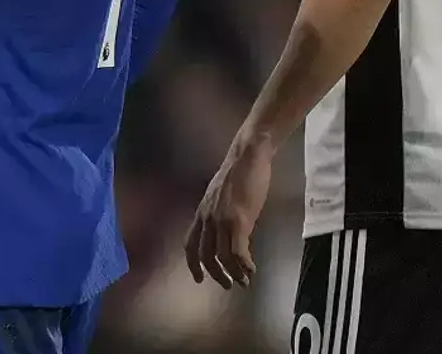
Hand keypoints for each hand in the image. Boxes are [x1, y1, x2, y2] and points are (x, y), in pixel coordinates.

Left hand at [185, 137, 274, 289]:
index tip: (198, 279)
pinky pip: (238, 251)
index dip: (192, 264)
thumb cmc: (239, 174)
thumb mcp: (222, 198)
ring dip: (233, 273)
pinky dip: (244, 264)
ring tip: (244, 281)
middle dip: (215, 274)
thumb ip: (221, 215)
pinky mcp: (238, 220)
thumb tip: (230, 233)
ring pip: (222, 257)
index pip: (189, 244)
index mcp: (201, 213)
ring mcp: (221, 220)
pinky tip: (252, 269)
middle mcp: (207, 219)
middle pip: (205, 255)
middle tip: (228, 285)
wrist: (248, 157)